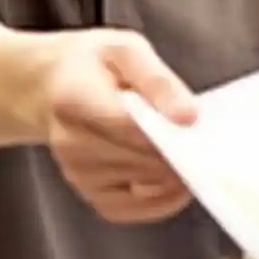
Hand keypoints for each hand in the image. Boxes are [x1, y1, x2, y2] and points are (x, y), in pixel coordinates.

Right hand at [43, 29, 197, 223]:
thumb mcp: (126, 49)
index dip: (169, 132)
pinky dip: (164, 196)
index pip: (130, 128)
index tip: (199, 126)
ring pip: (146, 186)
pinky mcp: (92, 194)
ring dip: (175, 172)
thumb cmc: (95, 64)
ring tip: (188, 147)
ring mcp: (79, 174)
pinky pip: (138, 208)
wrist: (53, 86)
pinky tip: (175, 174)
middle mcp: (71, 144)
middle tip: (205, 137)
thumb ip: (158, 80)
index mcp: (75, 100)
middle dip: (180, 152)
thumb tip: (189, 117)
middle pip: (142, 160)